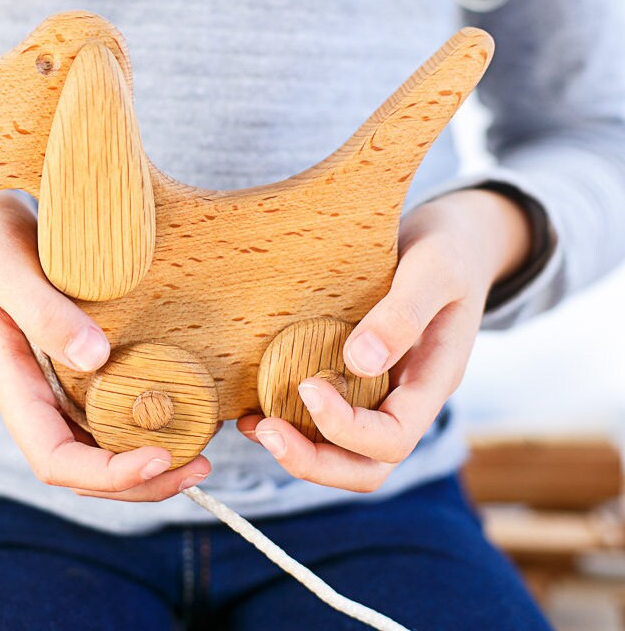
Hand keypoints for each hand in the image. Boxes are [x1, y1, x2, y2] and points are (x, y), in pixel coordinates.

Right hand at [0, 191, 209, 500]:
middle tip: (200, 463)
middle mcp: (34, 398)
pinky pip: (108, 415)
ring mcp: (55, 388)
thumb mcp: (6, 271)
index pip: (53, 458)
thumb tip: (96, 358)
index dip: (106, 472)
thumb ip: (44, 313)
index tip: (160, 456)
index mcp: (11, 386)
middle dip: (139, 482)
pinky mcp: (75, 370)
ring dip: (146, 464)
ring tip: (200, 452)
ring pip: (98, 449)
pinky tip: (181, 414)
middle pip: (82, 470)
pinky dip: (143, 427)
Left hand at [237, 188, 531, 491]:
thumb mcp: (435, 271)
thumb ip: (403, 314)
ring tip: (253, 425)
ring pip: (345, 452)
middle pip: (368, 465)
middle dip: (314, 461)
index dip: (346, 428)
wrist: (453, 240)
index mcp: (433, 381)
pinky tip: (255, 404)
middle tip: (265, 431)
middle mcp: (407, 397)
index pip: (393, 437)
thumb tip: (360, 362)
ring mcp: (383, 391)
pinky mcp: (358, 376)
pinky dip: (292, 421)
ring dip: (299, 450)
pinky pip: (327, 417)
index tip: (306, 386)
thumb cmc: (449, 251)